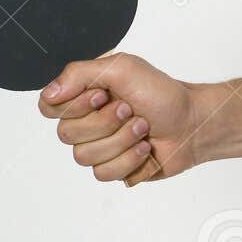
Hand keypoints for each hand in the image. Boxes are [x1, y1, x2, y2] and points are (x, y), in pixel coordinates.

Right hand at [37, 52, 200, 187]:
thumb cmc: (162, 94)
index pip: (49, 107)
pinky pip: (103, 173)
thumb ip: (80, 74)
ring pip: (84, 157)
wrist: (192, 124)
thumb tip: (50, 92)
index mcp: (85, 94)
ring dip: (121, 141)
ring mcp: (99, 146)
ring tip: (143, 129)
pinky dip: (129, 160)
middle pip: (66, 134)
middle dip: (106, 123)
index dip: (74, 106)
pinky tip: (144, 149)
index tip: (102, 96)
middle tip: (131, 111)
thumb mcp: (122, 68)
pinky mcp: (113, 168)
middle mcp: (87, 120)